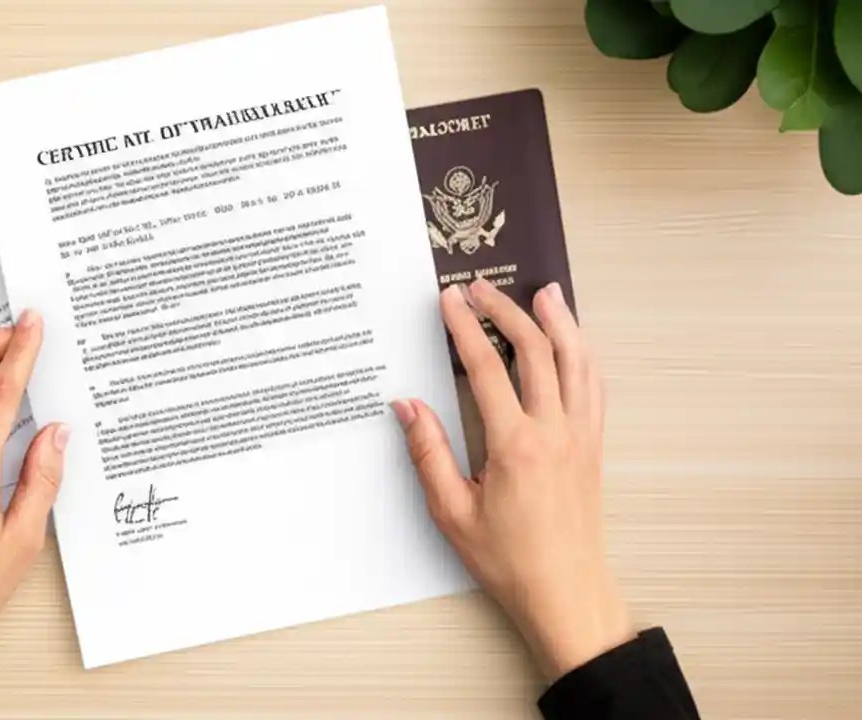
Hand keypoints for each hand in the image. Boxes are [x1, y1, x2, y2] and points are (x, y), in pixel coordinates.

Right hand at [392, 279, 631, 681]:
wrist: (566, 593)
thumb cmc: (510, 561)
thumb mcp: (452, 512)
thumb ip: (429, 453)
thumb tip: (407, 406)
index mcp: (516, 446)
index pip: (487, 368)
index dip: (465, 327)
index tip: (450, 300)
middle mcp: (555, 432)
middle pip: (535, 349)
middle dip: (505, 311)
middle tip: (481, 288)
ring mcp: (581, 436)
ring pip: (576, 359)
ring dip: (558, 320)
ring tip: (542, 292)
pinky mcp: (594, 446)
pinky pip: (593, 385)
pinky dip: (583, 353)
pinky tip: (573, 341)